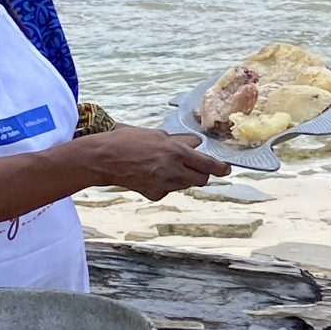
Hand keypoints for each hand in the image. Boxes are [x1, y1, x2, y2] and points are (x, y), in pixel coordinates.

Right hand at [73, 126, 230, 201]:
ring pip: (185, 185)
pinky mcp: (154, 194)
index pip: (208, 164)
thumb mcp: (157, 135)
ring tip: (165, 166)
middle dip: (201, 173)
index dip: (220, 168)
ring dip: (183, 177)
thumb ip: (179, 142)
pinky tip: (151, 174)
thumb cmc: (128, 141)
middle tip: (193, 165)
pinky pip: (169, 190)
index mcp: (176, 152)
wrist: (104, 159)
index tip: (226, 169)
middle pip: (201, 179)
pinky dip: (166, 184)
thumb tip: (195, 145)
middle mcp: (173, 170)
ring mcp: (164, 184)